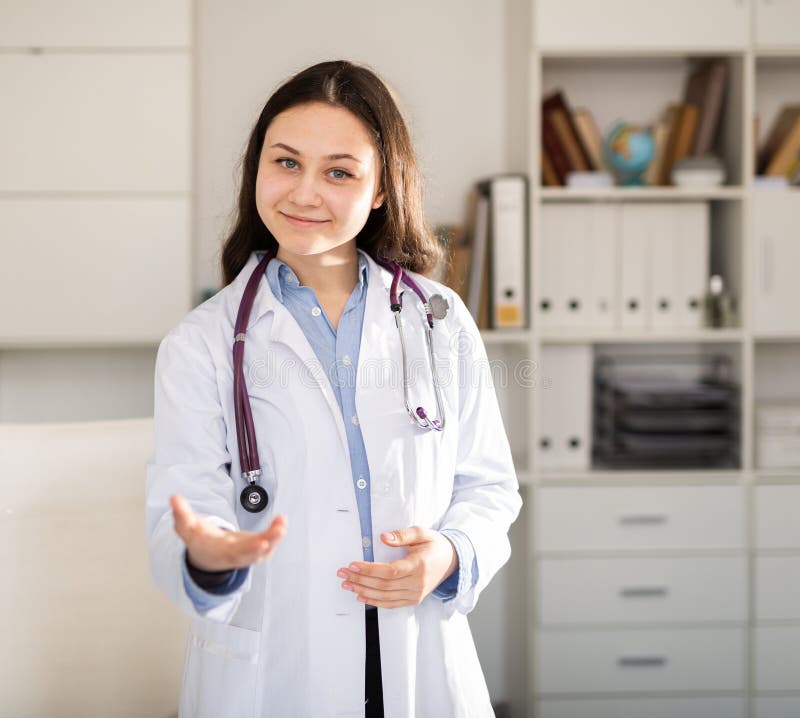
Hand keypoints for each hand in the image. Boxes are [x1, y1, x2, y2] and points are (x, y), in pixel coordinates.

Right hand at [170, 494, 286, 571]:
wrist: (207, 555)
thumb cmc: (198, 540)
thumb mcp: (186, 527)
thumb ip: (181, 513)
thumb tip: (173, 498)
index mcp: (219, 551)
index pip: (233, 552)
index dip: (248, 549)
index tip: (261, 544)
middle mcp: (235, 555)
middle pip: (251, 554)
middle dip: (264, 545)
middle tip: (274, 536)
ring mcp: (246, 553)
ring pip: (263, 550)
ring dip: (274, 538)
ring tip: (282, 523)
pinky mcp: (255, 547)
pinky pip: (268, 543)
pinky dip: (276, 533)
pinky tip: (282, 521)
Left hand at [337, 526, 457, 608]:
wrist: (451, 561)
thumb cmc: (435, 545)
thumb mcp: (422, 533)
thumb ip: (403, 535)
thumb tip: (384, 537)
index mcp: (419, 565)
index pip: (390, 571)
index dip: (369, 570)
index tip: (353, 564)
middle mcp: (417, 583)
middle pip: (383, 585)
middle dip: (360, 579)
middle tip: (343, 573)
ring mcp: (416, 594)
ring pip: (385, 597)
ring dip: (363, 591)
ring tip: (347, 584)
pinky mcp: (413, 599)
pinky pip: (391, 604)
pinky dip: (375, 602)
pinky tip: (361, 596)